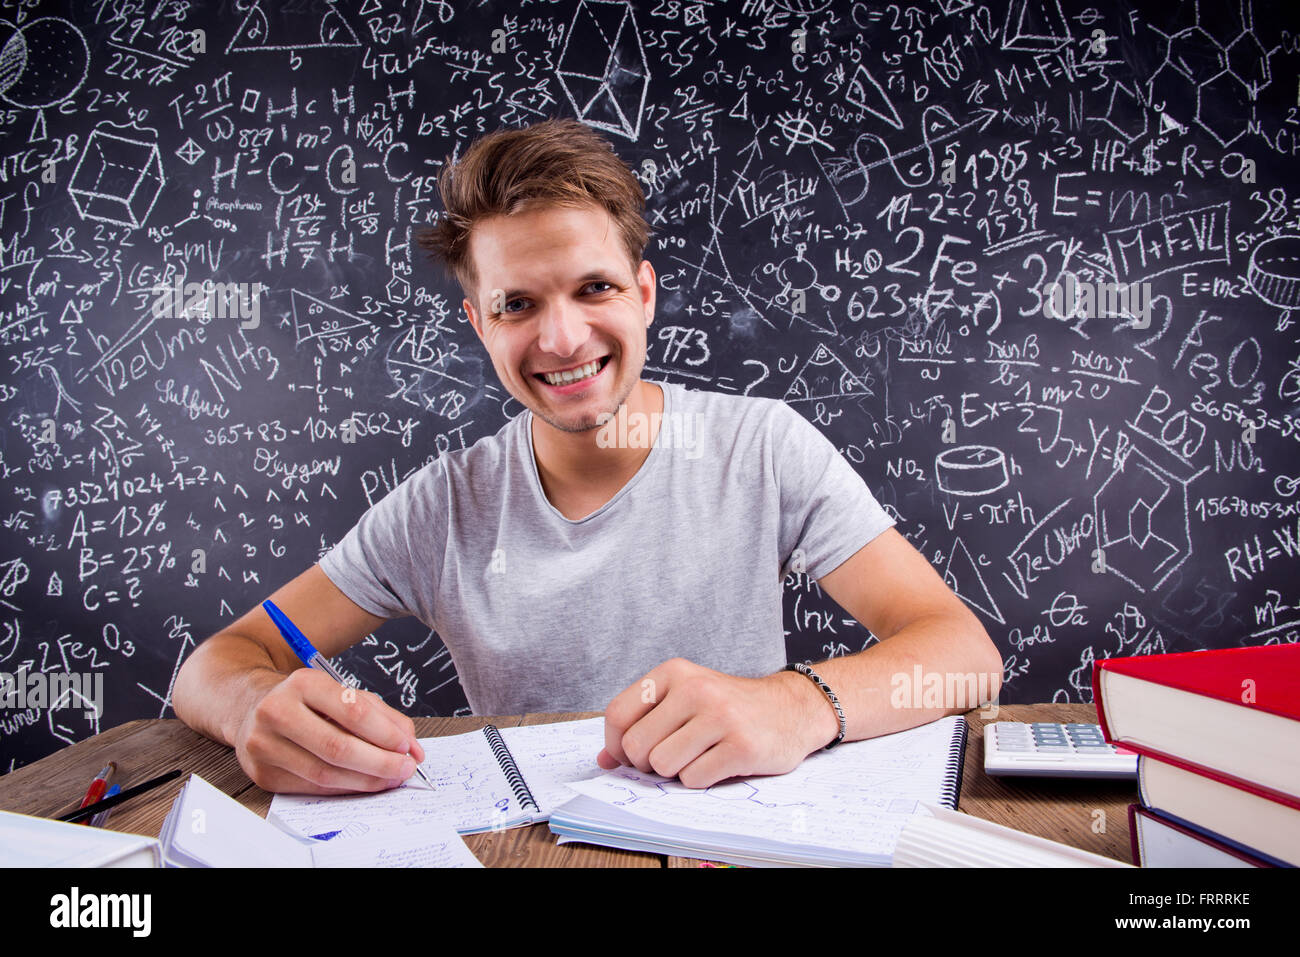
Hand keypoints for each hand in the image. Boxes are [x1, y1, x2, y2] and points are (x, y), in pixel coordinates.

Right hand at [234, 668, 426, 794]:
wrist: (251, 707)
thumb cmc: (307, 701)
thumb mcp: (343, 693)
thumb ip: (382, 716)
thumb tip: (412, 747)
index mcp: (303, 683)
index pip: (352, 711)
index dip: (384, 733)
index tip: (407, 747)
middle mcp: (277, 711)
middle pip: (337, 747)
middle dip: (379, 763)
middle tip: (405, 769)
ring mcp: (264, 745)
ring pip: (324, 773)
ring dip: (365, 781)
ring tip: (389, 779)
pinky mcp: (261, 774)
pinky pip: (311, 788)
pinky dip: (343, 789)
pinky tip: (362, 784)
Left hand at [596, 658, 839, 788]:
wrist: (792, 708)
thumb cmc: (730, 707)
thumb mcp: (685, 699)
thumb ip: (643, 723)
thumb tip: (605, 759)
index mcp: (675, 672)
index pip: (618, 714)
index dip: (617, 744)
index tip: (630, 754)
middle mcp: (696, 689)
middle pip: (637, 746)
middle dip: (648, 763)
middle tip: (673, 756)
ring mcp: (720, 717)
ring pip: (663, 765)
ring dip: (676, 772)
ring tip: (699, 756)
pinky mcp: (741, 746)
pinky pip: (693, 779)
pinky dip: (701, 780)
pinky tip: (719, 762)